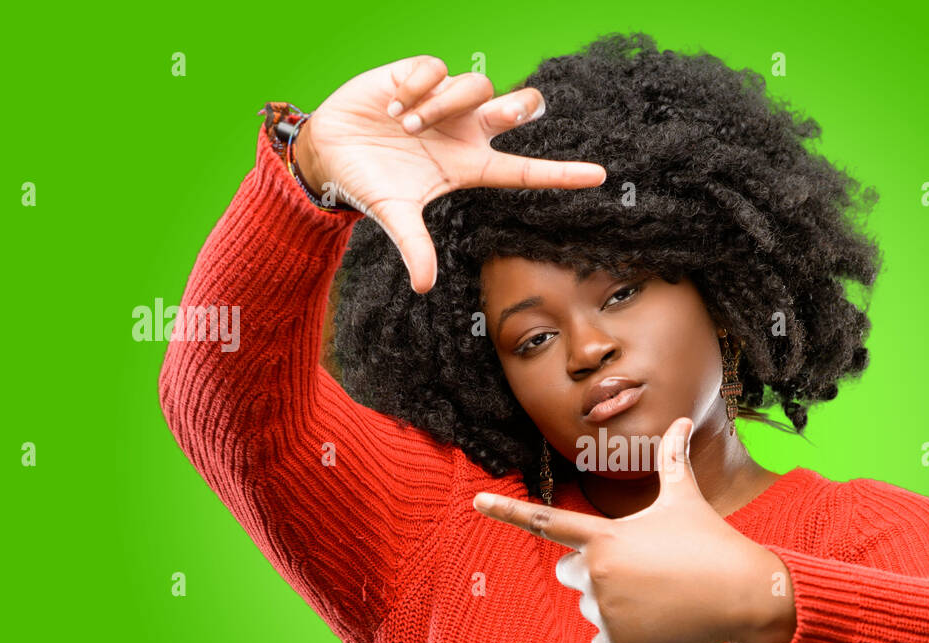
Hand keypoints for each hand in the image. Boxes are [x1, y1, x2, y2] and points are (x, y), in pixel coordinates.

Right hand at [295, 54, 606, 292]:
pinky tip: (394, 103)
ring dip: (441, 106)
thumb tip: (423, 286)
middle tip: (507, 112)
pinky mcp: (417, 75)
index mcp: (469, 166)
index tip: (600, 176)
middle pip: (515, 110)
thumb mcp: (394, 215)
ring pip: (474, 87)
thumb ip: (414, 246)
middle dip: (520, 107)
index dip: (563, 173)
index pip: (526, 170)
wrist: (329, 152)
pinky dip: (418, 85)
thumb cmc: (369, 183)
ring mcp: (444, 102)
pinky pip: (435, 69)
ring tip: (405, 125)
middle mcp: (464, 132)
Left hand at [471, 418, 796, 642]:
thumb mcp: (685, 499)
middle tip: (641, 570)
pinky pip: (602, 641)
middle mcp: (596, 571)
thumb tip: (680, 420)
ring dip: (615, 605)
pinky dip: (626, 637)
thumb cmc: (711, 542)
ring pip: (589, 608)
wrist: (744, 594)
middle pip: (568, 573)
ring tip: (656, 596)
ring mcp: (605, 609)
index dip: (507, 510)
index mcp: (605, 535)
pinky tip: (656, 624)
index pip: (546, 521)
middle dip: (596, 572)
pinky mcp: (618, 642)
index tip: (476, 501)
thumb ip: (672, 460)